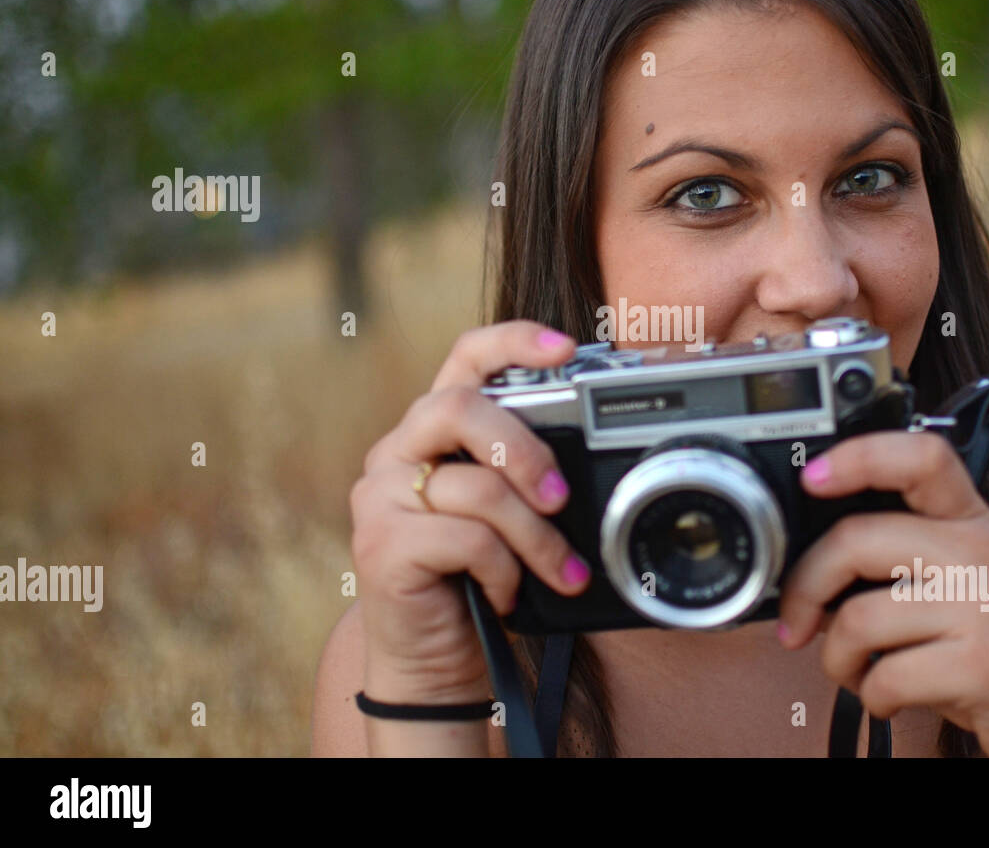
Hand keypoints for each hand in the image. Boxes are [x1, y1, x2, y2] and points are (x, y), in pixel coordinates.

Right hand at [349, 320, 593, 702]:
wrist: (433, 663)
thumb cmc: (479, 581)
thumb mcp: (508, 517)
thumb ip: (526, 477)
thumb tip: (592, 461)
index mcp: (432, 432)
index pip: (464, 358)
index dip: (512, 341)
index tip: (565, 348)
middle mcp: (397, 452)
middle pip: (458, 407)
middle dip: (524, 449)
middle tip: (560, 496)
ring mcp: (381, 497)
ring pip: (477, 487)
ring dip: (536, 537)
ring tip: (561, 571)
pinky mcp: (381, 544)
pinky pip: (467, 540)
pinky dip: (505, 573)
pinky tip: (506, 595)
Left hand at [777, 430, 988, 756]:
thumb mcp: (965, 583)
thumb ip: (904, 556)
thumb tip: (810, 559)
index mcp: (974, 521)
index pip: (923, 456)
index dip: (860, 455)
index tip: (814, 478)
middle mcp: (984, 553)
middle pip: (856, 540)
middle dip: (805, 587)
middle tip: (798, 620)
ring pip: (858, 618)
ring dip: (836, 658)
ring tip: (855, 670)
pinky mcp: (987, 667)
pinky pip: (884, 677)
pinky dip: (870, 697)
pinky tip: (888, 697)